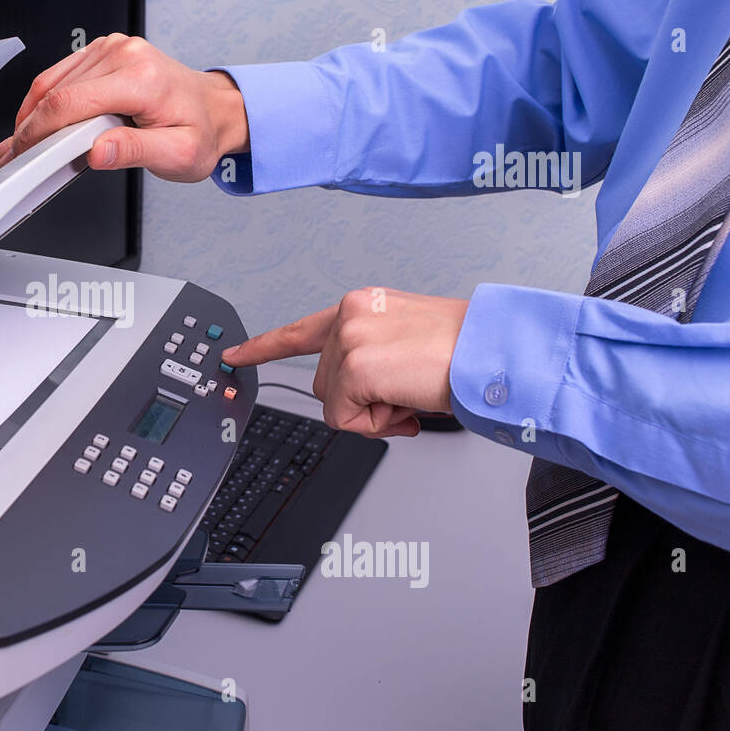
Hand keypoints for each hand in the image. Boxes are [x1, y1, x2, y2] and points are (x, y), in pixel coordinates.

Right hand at [0, 34, 248, 181]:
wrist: (215, 110)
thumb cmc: (200, 132)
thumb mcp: (177, 155)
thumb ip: (135, 152)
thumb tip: (97, 151)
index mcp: (142, 79)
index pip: (71, 102)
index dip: (38, 131)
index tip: (22, 154)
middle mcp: (126, 55)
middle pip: (55, 91)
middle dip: (29, 128)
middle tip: (14, 158)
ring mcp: (114, 49)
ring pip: (52, 82)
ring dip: (33, 114)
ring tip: (25, 146)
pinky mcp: (105, 52)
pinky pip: (62, 75)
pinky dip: (45, 101)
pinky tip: (42, 124)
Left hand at [221, 288, 469, 438]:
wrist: (497, 351)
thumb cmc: (466, 352)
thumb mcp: (405, 346)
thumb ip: (370, 362)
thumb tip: (358, 400)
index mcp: (362, 307)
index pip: (300, 330)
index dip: (263, 347)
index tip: (232, 355)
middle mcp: (351, 315)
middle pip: (323, 384)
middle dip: (361, 402)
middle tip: (405, 392)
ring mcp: (350, 339)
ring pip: (334, 405)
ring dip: (374, 413)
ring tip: (412, 391)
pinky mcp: (355, 368)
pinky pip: (346, 419)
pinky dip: (378, 423)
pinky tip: (407, 401)